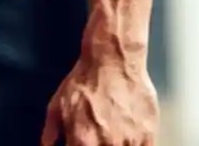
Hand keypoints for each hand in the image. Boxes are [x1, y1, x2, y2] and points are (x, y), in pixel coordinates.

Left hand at [41, 52, 158, 145]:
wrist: (113, 61)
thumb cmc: (84, 82)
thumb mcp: (57, 106)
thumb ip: (51, 134)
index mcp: (83, 141)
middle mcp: (107, 144)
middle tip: (95, 140)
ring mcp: (129, 142)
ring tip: (110, 137)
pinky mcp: (148, 135)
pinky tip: (125, 141)